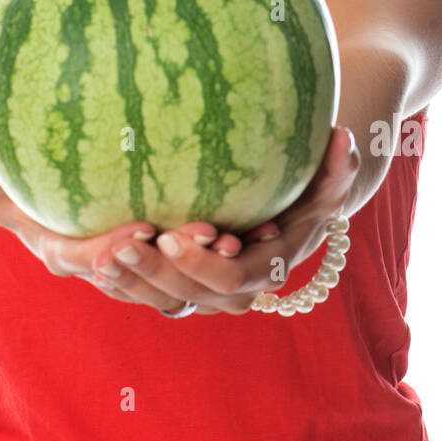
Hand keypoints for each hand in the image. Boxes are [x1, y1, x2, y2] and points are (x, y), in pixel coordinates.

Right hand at [0, 130, 225, 313]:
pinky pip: (219, 274)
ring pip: (192, 290)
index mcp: (73, 256)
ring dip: (216, 269)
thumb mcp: (5, 178)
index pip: (91, 265)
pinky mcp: (189, 264)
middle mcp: (120, 275)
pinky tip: (267, 224)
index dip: (115, 256)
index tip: (135, 229)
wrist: (73, 197)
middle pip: (150, 288)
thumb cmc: (34, 181)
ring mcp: (157, 274)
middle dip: (178, 268)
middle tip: (204, 232)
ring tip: (237, 234)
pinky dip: (241, 255)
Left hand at [97, 125, 360, 315]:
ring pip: (166, 301)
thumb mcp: (325, 175)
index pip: (230, 280)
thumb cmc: (308, 185)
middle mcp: (237, 289)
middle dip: (155, 275)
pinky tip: (96, 263)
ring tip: (101, 258)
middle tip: (122, 243)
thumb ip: (336, 165)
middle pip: (190, 297)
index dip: (200, 265)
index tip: (172, 237)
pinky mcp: (185, 283)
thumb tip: (345, 138)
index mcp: (268, 267)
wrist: (295, 209)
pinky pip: (152, 294)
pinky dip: (127, 283)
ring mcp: (208, 290)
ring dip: (133, 283)